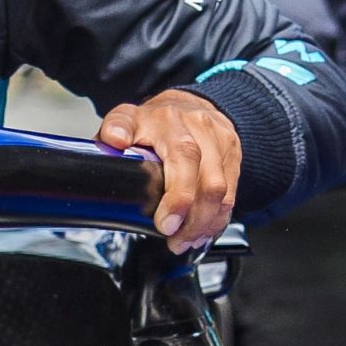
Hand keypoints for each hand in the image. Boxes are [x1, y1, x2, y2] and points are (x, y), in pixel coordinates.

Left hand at [97, 90, 236, 251]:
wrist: (188, 105)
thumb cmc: (153, 121)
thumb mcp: (127, 119)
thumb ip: (116, 130)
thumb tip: (113, 140)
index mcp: (164, 119)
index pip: (178, 153)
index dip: (176, 192)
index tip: (163, 220)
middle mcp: (195, 126)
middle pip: (201, 174)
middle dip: (186, 211)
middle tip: (170, 233)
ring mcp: (217, 139)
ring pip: (218, 188)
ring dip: (202, 222)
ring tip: (183, 240)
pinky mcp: (232, 153)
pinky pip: (230, 194)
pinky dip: (216, 219)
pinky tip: (201, 232)